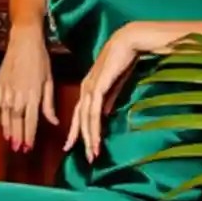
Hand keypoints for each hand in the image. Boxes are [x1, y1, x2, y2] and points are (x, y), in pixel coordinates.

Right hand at [0, 25, 56, 152]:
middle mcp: (18, 95)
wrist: (24, 40)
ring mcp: (6, 90)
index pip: (31, 121)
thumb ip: (49, 103)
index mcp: (33, 94)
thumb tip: (54, 121)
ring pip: (5, 115)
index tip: (29, 147)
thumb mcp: (49, 81)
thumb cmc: (40, 59)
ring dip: (7, 129)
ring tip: (9, 140)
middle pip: (17, 121)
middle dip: (17, 136)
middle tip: (18, 149)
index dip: (29, 135)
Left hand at [63, 26, 140, 162]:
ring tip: (93, 154)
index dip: (76, 130)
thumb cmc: (124, 60)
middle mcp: (86, 88)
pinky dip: (94, 128)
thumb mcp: (115, 84)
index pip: (79, 113)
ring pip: (86, 118)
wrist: (129, 42)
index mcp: (89, 87)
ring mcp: (90, 87)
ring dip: (89, 138)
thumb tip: (105, 115)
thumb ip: (108, 99)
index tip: (72, 146)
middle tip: (86, 158)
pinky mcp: (98, 86)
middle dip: (82, 140)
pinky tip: (96, 140)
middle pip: (80, 119)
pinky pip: (94, 112)